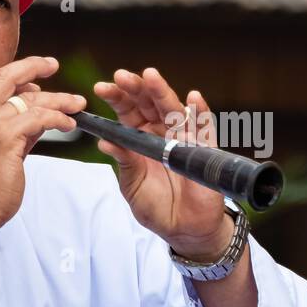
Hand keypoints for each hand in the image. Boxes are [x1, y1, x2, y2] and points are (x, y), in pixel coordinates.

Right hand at [0, 56, 85, 256]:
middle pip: (6, 77)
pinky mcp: (4, 137)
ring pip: (30, 99)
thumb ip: (14, 130)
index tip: (37, 73)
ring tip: (77, 105)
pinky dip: (58, 118)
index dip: (18, 74)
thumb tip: (40, 116)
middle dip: (33, 66)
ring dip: (58, 100)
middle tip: (54, 65)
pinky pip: (39, 118)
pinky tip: (69, 124)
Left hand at [92, 68, 229, 259]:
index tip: (101, 88)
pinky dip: (200, 112)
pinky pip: (204, 128)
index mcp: (140, 138)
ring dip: (161, 92)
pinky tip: (193, 98)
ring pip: (173, 110)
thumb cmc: (156, 206)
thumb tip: (105, 141)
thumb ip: (124, 161)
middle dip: (136, 88)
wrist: (184, 230)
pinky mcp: (205, 150)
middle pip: (148, 104)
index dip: (116, 98)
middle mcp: (162, 133)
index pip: (127, 111)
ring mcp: (184, 138)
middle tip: (122, 76)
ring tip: (150, 76)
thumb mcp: (132, 185)